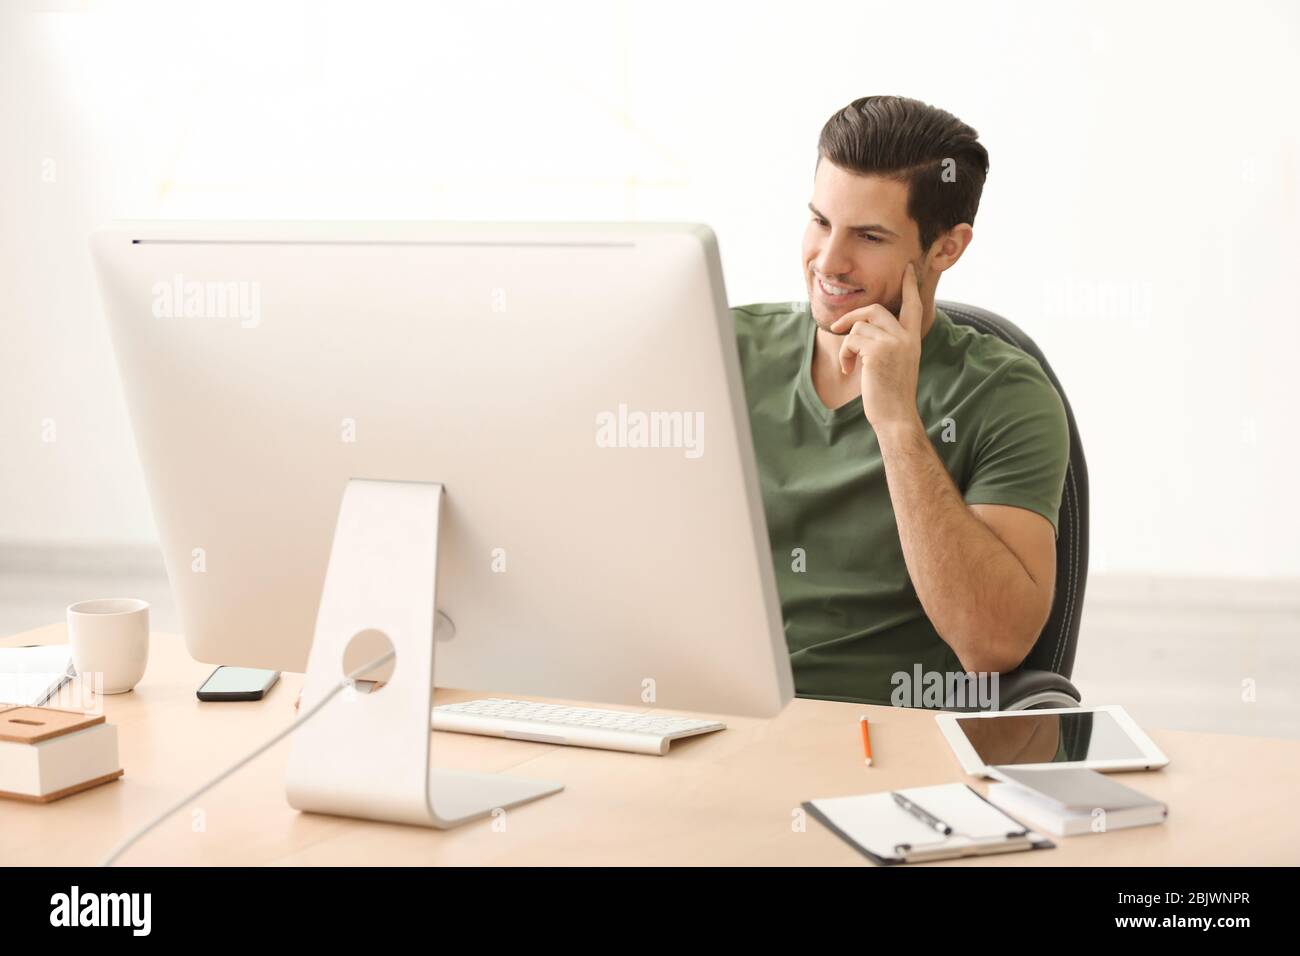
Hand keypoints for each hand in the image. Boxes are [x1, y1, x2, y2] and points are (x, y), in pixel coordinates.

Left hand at [828, 262, 923, 429]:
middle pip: (874, 309)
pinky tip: (848, 369)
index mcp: (913, 339)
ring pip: (858, 327)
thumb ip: (890, 342)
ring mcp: (893, 342)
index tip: (908, 269)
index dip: (910, 286)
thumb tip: (864, 327)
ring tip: (849, 364)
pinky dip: (844, 354)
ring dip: (847, 346)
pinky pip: (851, 340)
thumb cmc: (891, 394)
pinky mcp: (878, 350)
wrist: (896, 416)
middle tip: (837, 328)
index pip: (914, 305)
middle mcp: (906, 337)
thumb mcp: (896, 362)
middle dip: (852, 316)